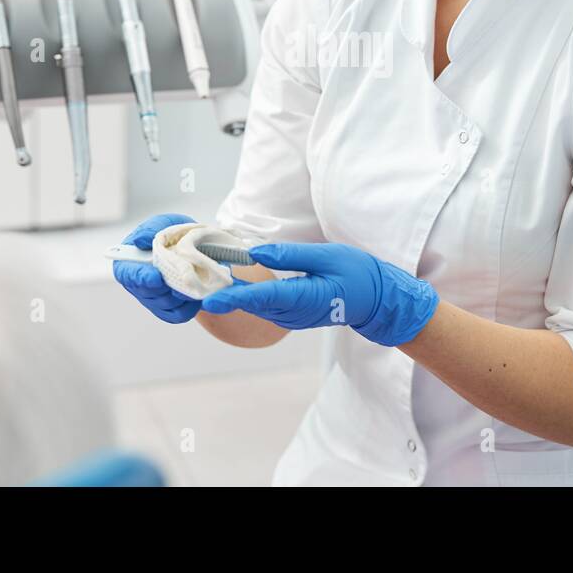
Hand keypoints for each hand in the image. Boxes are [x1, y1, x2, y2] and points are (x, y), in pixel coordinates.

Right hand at [112, 213, 199, 323]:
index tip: (155, 276)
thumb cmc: (174, 234)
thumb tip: (140, 240)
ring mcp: (154, 299)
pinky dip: (190, 305)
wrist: (198, 246)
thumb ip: (149, 230)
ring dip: (179, 295)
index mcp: (129, 263)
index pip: (127, 275)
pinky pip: (179, 314)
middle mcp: (138, 284)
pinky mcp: (170, 310)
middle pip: (147, 294)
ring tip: (194, 282)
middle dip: (165, 287)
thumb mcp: (163, 223)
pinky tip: (197, 292)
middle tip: (182, 279)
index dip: (140, 278)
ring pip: (164, 305)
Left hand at [200, 242, 438, 346]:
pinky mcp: (290, 316)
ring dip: (233, 294)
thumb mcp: (327, 256)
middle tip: (195, 279)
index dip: (235, 298)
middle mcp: (293, 313)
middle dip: (224, 294)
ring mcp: (291, 318)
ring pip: (256, 306)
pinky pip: (264, 305)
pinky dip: (247, 296)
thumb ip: (291, 255)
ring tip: (207, 276)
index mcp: (304, 298)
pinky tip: (231, 283)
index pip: (264, 298)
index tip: (210, 301)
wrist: (377, 302)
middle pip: (253, 304)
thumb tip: (257, 253)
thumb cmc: (356, 274)